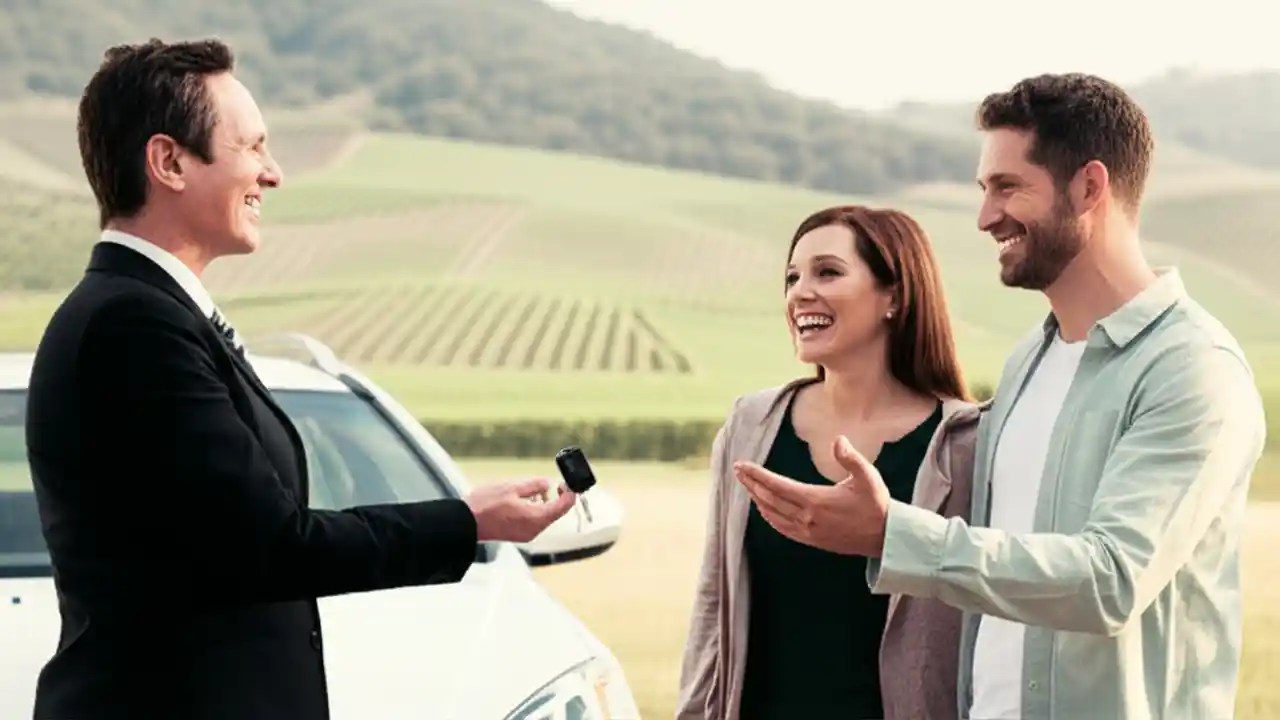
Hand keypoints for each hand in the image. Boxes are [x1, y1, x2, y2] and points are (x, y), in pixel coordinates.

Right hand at [464, 477, 576, 542]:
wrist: (466, 523)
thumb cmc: (486, 505)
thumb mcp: (512, 487)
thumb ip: (534, 485)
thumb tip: (547, 484)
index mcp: (536, 518)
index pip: (563, 506)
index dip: (569, 493)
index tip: (566, 483)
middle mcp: (535, 530)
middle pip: (555, 513)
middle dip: (555, 498)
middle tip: (550, 484)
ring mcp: (526, 534)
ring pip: (544, 517)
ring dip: (543, 503)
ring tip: (530, 490)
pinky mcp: (518, 534)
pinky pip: (533, 522)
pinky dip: (533, 510)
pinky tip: (521, 501)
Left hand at [733, 435, 889, 556]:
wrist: (885, 537)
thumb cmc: (876, 504)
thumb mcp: (868, 477)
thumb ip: (851, 458)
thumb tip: (838, 439)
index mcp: (816, 500)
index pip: (777, 486)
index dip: (757, 475)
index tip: (742, 465)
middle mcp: (807, 518)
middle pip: (769, 499)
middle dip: (751, 484)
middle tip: (738, 470)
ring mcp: (808, 531)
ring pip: (773, 514)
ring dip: (757, 498)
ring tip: (747, 485)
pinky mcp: (812, 540)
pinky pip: (782, 528)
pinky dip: (768, 516)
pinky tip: (763, 509)